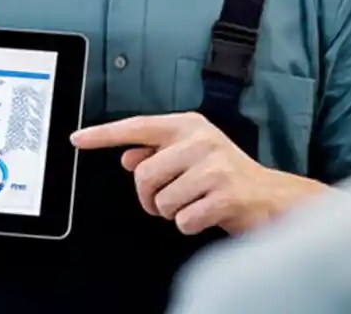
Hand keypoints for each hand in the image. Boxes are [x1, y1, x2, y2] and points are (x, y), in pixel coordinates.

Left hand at [71, 112, 328, 235]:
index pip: (137, 126)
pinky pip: (182, 220)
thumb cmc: (228, 176)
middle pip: (143, 175)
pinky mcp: (225, 194)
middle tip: (167, 200)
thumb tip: (127, 157)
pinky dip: (189, 225)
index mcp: (188, 126)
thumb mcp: (191, 156)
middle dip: (149, 197)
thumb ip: (159, 153)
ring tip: (193, 203)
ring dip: (171, 212)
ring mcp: (214, 166)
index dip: (103, 134)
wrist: (273, 198)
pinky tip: (206, 214)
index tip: (77, 138)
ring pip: (161, 201)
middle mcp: (201, 140)